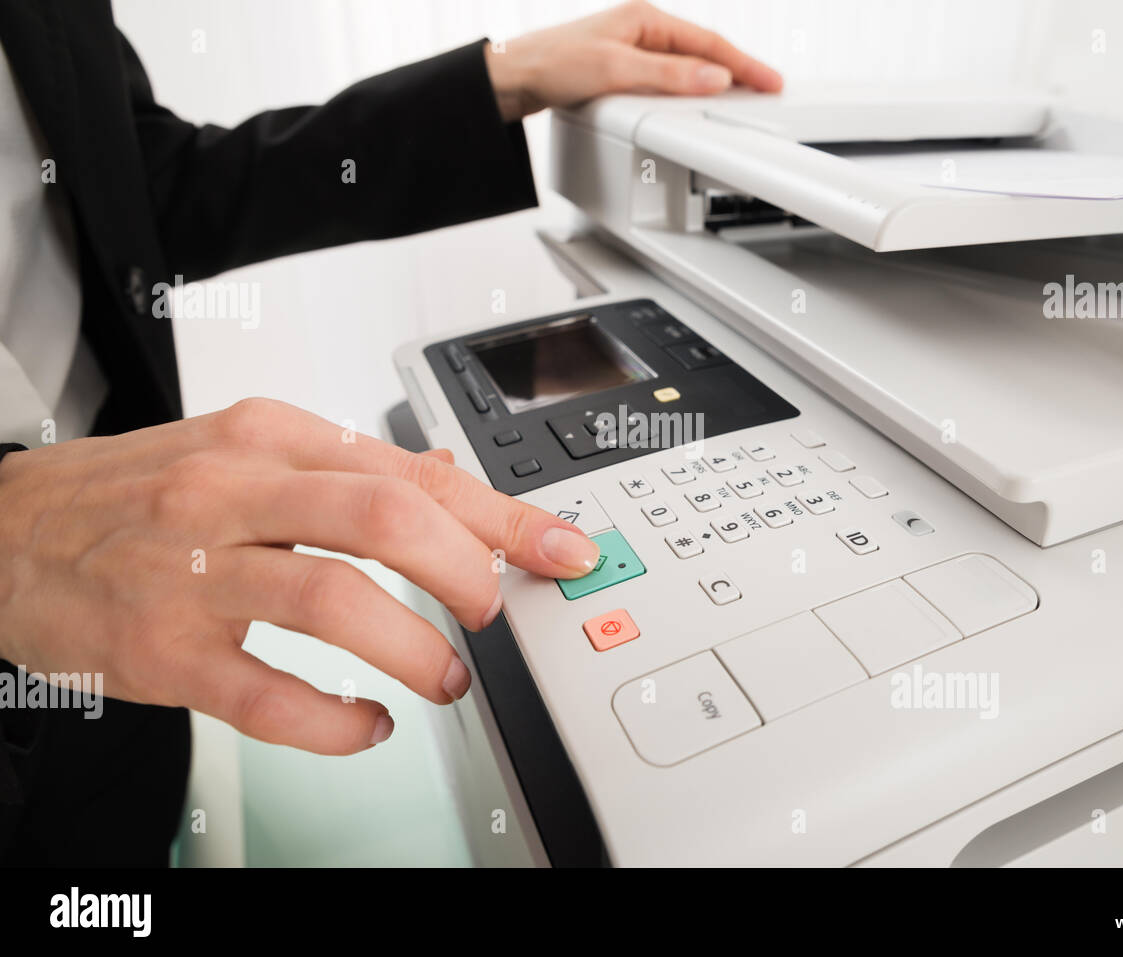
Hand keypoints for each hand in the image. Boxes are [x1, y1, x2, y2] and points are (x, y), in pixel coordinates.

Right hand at [0, 398, 599, 754]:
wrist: (7, 532)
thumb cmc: (136, 493)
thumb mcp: (245, 449)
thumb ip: (352, 467)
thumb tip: (453, 484)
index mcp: (270, 437)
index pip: (412, 470)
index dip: (502, 517)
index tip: (559, 548)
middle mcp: (235, 493)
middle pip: (384, 516)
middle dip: (465, 570)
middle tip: (492, 611)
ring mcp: (195, 574)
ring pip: (333, 600)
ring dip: (413, 649)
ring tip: (445, 677)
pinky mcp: (164, 651)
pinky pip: (268, 696)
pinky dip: (336, 720)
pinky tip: (366, 723)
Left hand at [484, 0, 782, 121]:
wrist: (511, 81)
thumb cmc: (552, 64)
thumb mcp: (616, 71)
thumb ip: (668, 77)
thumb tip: (715, 78)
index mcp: (645, 19)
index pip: (708, 43)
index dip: (744, 64)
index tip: (771, 80)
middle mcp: (641, 31)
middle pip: (703, 52)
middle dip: (739, 70)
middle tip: (769, 90)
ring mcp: (632, 51)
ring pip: (686, 67)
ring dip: (715, 82)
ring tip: (742, 99)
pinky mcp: (621, 72)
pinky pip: (668, 80)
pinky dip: (689, 93)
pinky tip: (695, 104)